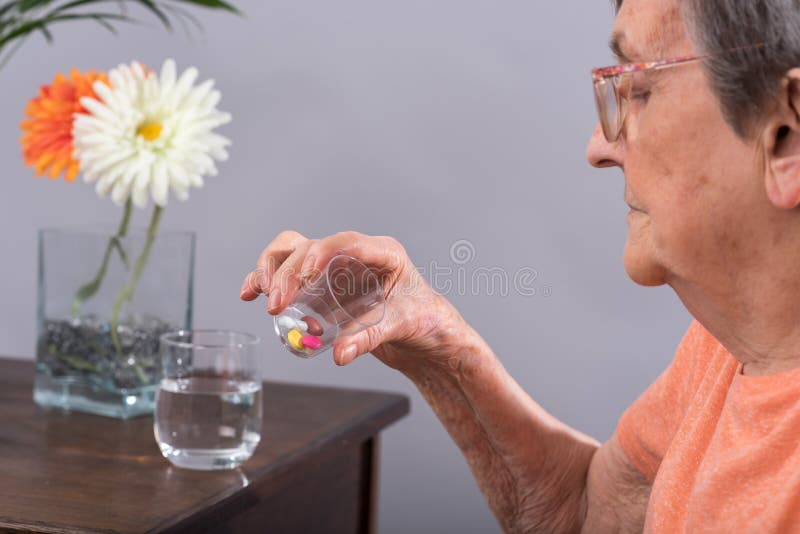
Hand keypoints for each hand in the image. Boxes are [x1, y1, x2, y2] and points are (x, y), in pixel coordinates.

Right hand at [240, 230, 470, 371]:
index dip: (320, 252)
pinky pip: (291, 275)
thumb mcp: (402, 326)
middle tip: (277, 304)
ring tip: (263, 296)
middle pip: (312, 248)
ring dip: (272, 270)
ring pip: (294, 252)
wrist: (428, 337)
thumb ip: (370, 337)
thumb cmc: (426, 322)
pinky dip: (269, 281)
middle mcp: (356, 255)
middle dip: (289, 272)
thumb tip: (339, 354)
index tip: (304, 274)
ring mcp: (338, 269)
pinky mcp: (325, 287)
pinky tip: (250, 294)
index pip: (345, 242)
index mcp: (383, 253)